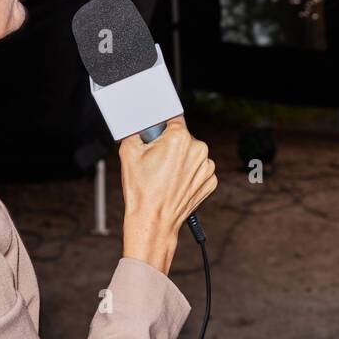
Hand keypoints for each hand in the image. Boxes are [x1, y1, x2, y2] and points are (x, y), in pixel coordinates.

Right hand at [117, 116, 216, 274]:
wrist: (153, 221)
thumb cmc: (142, 191)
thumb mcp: (128, 153)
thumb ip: (136, 131)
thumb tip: (140, 124)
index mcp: (180, 138)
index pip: (173, 117)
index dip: (162, 126)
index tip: (157, 133)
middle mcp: (198, 149)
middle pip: (182, 137)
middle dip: (169, 145)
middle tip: (155, 161)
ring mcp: (207, 167)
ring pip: (191, 154)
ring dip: (181, 160)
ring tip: (164, 175)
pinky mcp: (210, 181)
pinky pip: (199, 170)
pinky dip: (189, 174)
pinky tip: (175, 183)